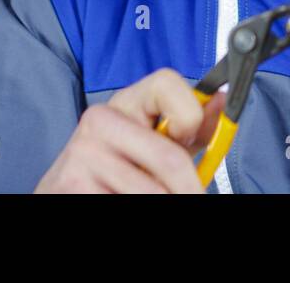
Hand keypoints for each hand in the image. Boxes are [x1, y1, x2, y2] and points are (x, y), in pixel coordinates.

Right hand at [34, 68, 225, 193]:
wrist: (66, 189)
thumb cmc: (120, 165)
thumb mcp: (157, 140)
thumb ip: (191, 125)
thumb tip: (223, 100)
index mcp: (127, 100)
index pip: (167, 82)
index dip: (190, 114)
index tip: (190, 140)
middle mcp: (101, 118)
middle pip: (169, 158)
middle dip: (189, 189)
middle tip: (194, 195)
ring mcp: (82, 151)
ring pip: (151, 192)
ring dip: (166, 200)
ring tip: (159, 195)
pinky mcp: (70, 183)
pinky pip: (122, 200)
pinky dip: (136, 207)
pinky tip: (123, 197)